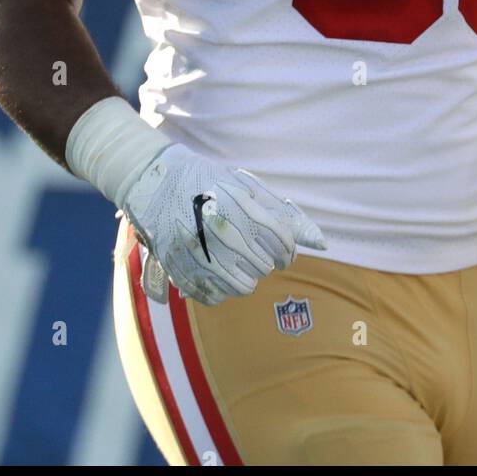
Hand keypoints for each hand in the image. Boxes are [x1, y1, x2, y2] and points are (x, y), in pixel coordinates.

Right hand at [122, 143, 325, 304]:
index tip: (286, 253)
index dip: (288, 250)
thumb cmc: (208, 182)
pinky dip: (222, 290)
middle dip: (267, 262)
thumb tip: (322, 243)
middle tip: (260, 255)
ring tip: (241, 264)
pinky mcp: (178, 267)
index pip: (281, 239)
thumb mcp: (246, 187)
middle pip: (263, 264)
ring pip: (241, 286)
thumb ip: (284, 214)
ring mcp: (197, 251)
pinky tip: (220, 273)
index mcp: (239, 202)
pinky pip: (213, 296)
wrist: (154, 179)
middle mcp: (219, 228)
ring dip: (248, 278)